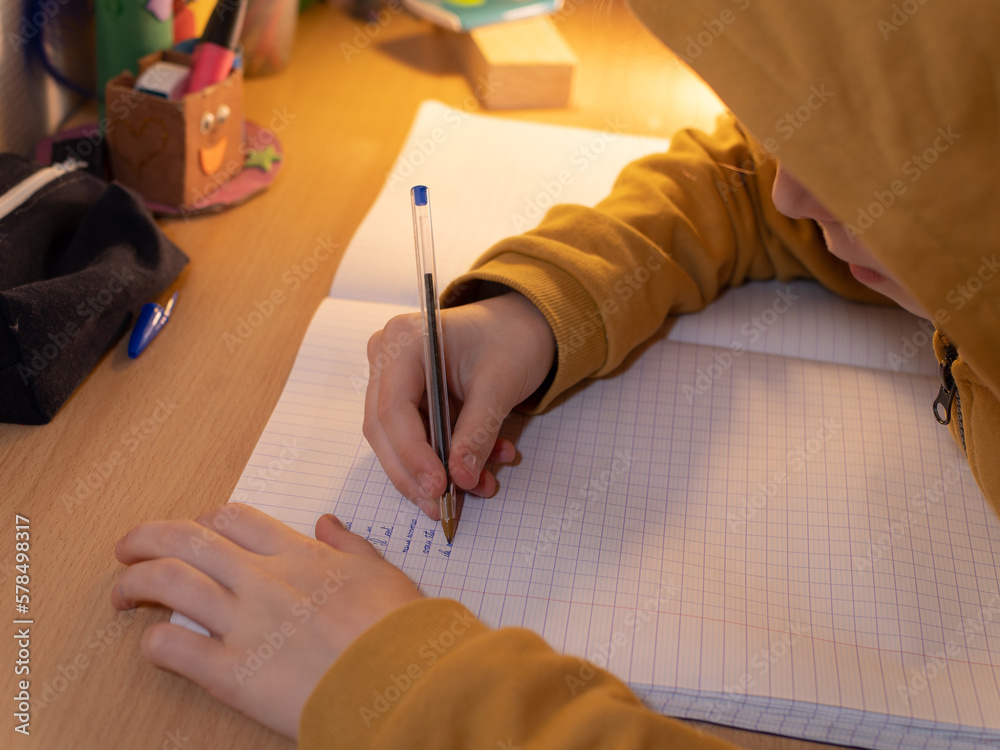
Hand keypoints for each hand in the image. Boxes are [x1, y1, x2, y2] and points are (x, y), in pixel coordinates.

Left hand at [112, 504, 421, 738]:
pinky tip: (153, 642)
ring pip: (170, 582)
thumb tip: (326, 522)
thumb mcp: (381, 571)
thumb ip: (348, 544)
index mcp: (299, 554)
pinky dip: (154, 641)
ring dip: (135, 581)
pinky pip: (175, 647)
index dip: (202, 520)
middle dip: (148, 537)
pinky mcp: (234, 673)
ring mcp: (246, 624)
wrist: (405, 680)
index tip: (193, 532)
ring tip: (121, 591)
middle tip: (127, 547)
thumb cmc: (400, 629)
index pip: (232, 519)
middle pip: (188, 539)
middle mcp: (264, 579)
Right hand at [364, 292, 554, 517]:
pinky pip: (418, 440)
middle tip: (442, 507)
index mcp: (404, 340)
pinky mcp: (408, 401)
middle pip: (385, 430)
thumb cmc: (511, 339)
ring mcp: (393, 380)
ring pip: (398, 441)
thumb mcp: (500, 384)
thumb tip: (461, 478)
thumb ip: (477, 431)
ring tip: (477, 488)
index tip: (438, 487)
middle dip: (415, 474)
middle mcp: (387, 358)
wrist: (522, 325)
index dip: (412, 454)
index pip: (393, 408)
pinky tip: (480, 472)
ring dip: (434, 472)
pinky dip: (446, 460)